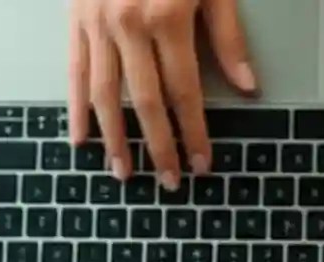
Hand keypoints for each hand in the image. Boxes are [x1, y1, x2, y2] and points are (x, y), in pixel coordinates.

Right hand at [69, 0, 257, 187]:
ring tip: (124, 172)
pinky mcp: (75, 20)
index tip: (199, 163)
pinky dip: (77, 107)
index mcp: (168, 18)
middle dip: (158, 147)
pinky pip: (75, 71)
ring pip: (104, 93)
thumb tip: (248, 86)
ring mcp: (98, 24)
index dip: (192, 131)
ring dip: (114, 139)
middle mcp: (129, 25)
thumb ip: (228, 36)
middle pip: (145, 101)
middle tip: (168, 181)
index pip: (183, 90)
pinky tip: (81, 138)